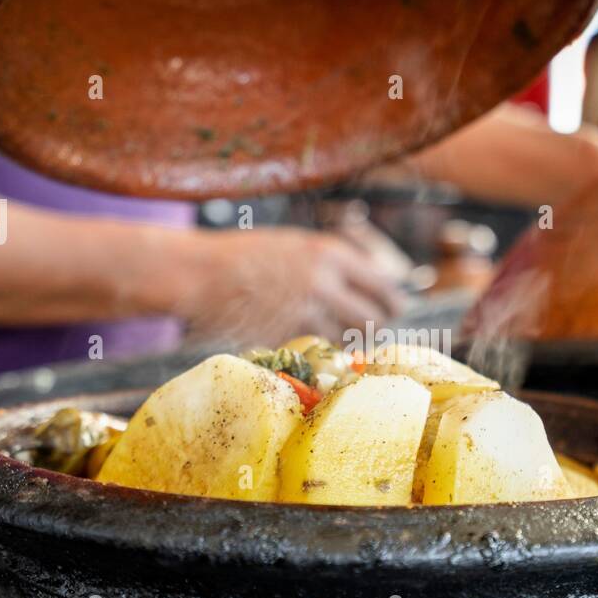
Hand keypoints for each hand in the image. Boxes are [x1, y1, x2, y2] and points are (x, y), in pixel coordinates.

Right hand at [154, 227, 407, 342]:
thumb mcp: (294, 246)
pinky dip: (321, 351)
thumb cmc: (244, 256)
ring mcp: (305, 312)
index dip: (391, 298)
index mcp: (329, 253)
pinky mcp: (288, 336)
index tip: (396, 307)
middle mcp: (324, 281)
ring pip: (348, 338)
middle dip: (375, 325)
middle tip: (373, 330)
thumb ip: (329, 263)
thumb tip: (366, 281)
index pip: (381, 282)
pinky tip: (317, 347)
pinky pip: (318, 350)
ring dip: (349, 342)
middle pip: (372, 316)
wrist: (201, 272)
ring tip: (343, 339)